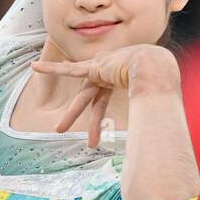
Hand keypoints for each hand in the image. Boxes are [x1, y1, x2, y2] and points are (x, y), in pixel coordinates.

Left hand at [29, 45, 176, 146]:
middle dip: (81, 118)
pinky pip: (69, 69)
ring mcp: (100, 70)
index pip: (102, 99)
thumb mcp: (155, 96)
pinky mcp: (95, 69)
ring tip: (58, 130)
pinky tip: (34, 67)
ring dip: (73, 114)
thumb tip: (164, 127)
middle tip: (69, 134)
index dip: (97, 114)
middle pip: (92, 101)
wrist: (155, 65)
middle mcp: (107, 74)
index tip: (93, 124)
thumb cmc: (159, 79)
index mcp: (119, 79)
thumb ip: (154, 108)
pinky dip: (52, 68)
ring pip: (83, 97)